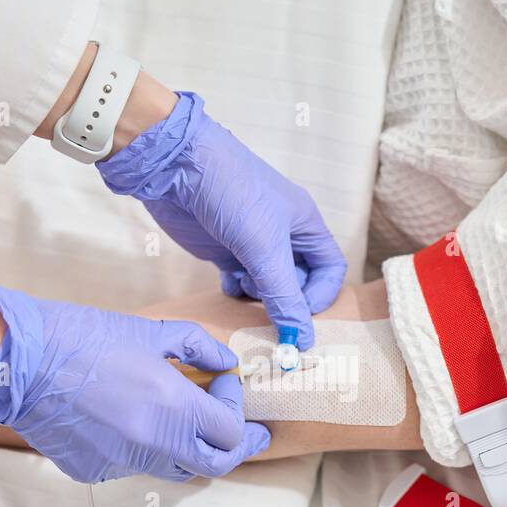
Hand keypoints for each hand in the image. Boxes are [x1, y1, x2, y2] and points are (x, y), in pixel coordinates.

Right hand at [0, 278, 268, 482]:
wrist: (16, 361)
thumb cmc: (82, 337)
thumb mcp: (150, 330)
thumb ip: (198, 347)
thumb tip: (226, 361)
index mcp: (174, 409)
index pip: (231, 434)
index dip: (235, 410)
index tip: (222, 384)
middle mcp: (153, 446)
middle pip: (214, 465)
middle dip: (231, 446)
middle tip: (241, 430)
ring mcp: (122, 464)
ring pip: (174, 468)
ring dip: (187, 447)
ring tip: (183, 418)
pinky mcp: (94, 471)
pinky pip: (133, 467)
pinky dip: (143, 449)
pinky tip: (129, 418)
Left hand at [98, 93, 346, 349]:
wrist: (175, 165)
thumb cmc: (231, 190)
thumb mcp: (264, 246)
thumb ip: (284, 296)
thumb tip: (303, 340)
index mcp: (305, 225)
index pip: (330, 270)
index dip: (321, 295)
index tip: (300, 310)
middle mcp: (284, 236)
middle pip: (300, 283)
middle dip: (286, 298)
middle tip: (268, 303)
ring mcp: (253, 245)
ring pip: (269, 288)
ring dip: (260, 297)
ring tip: (244, 282)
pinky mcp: (225, 252)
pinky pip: (241, 284)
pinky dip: (237, 291)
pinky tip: (227, 280)